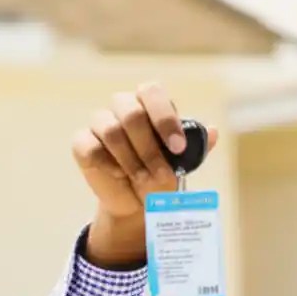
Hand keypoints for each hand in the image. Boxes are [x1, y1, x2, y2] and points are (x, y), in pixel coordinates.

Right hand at [70, 82, 219, 267]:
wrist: (138, 203)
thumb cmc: (162, 175)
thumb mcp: (183, 163)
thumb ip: (196, 146)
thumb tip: (213, 131)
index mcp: (149, 103)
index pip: (152, 91)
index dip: (165, 118)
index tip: (178, 148)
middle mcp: (123, 107)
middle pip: (131, 112)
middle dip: (150, 148)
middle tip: (163, 175)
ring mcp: (100, 123)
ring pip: (112, 131)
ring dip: (132, 161)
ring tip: (144, 181)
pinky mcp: (83, 143)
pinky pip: (92, 149)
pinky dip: (110, 167)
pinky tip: (121, 178)